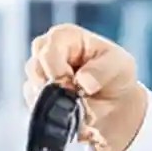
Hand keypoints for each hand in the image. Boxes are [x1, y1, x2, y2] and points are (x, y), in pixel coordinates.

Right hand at [26, 24, 148, 150]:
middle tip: (74, 98)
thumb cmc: (116, 74)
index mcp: (66, 36)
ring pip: (32, 89)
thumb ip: (101, 71)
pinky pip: (35, 106)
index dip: (57, 69)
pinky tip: (69, 114)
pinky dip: (52, 114)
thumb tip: (82, 82)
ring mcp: (40, 75)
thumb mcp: (119, 65)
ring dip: (53, 102)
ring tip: (78, 107)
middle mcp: (47, 52)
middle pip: (34, 68)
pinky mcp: (38, 95)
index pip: (48, 49)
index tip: (73, 85)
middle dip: (53, 88)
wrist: (115, 103)